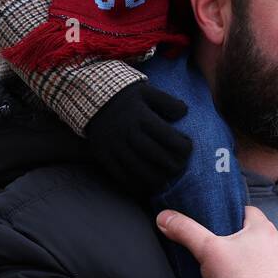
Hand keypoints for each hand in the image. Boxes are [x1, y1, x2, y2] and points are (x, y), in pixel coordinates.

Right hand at [87, 82, 192, 196]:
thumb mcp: (146, 90)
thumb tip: (185, 113)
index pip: (168, 137)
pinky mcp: (104, 156)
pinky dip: (136, 185)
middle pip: (155, 155)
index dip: (183, 146)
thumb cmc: (125, 95)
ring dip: (156, 179)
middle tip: (180, 167)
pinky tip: (146, 187)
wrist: (90, 98)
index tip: (187, 148)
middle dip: (173, 165)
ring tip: (166, 180)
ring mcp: (114, 146)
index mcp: (140, 115)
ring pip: (139, 170)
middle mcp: (127, 132)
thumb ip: (167, 101)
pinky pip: (121, 176)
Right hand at [156, 205, 277, 277]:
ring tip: (242, 277)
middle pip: (262, 237)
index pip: (249, 213)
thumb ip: (185, 230)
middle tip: (229, 257)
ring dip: (262, 264)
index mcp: (264, 230)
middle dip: (248, 244)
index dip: (235, 219)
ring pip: (274, 258)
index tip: (224, 231)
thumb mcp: (206, 251)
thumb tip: (164, 217)